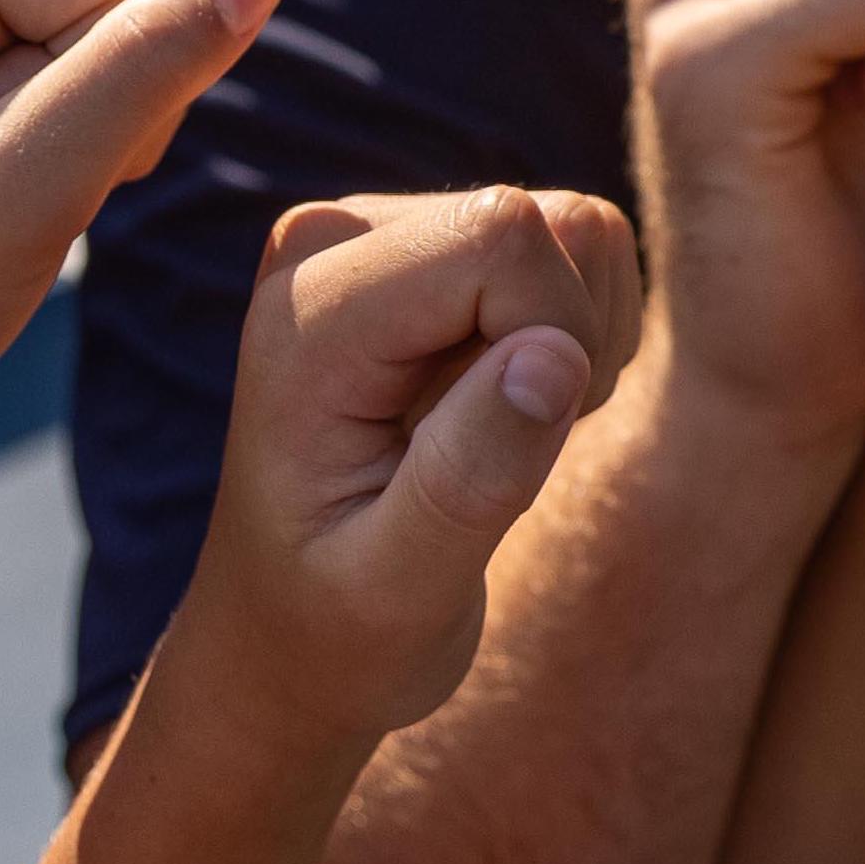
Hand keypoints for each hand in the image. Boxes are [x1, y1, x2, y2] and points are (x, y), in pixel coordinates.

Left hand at [185, 185, 642, 747]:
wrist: (287, 638)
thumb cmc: (333, 634)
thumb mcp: (399, 591)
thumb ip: (470, 477)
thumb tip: (553, 357)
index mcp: (308, 315)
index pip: (502, 239)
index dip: (558, 341)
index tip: (515, 454)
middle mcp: (330, 242)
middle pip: (546, 224)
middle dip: (569, 349)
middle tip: (500, 462)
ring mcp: (378, 235)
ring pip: (574, 230)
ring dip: (578, 346)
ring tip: (496, 442)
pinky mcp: (428, 248)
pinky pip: (572, 251)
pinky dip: (576, 339)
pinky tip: (502, 415)